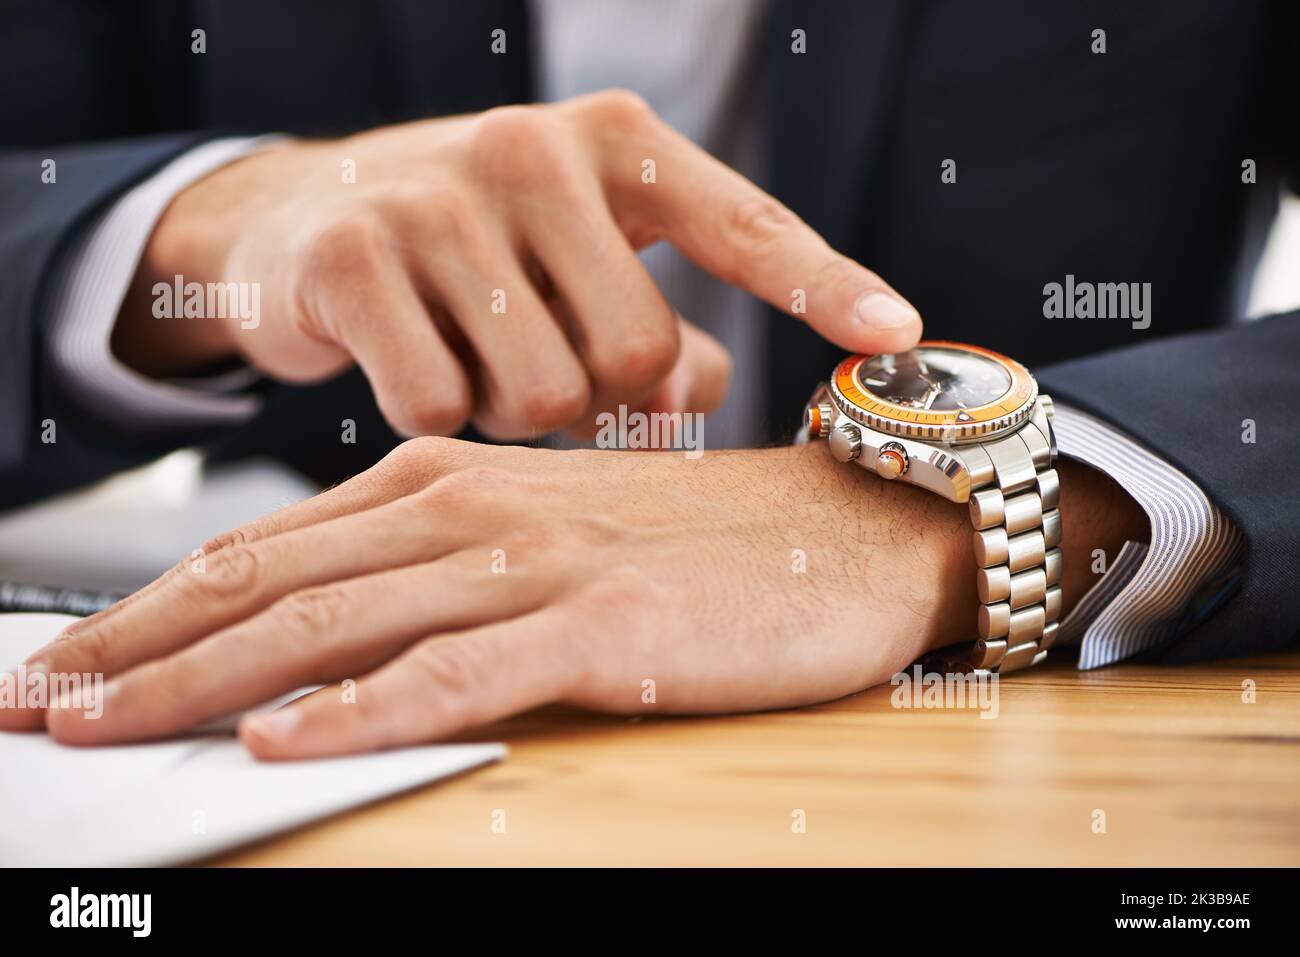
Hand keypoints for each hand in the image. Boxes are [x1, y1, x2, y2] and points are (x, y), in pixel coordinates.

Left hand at [2, 439, 1142, 756]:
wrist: (841, 524)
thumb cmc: (692, 539)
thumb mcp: (544, 536)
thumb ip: (439, 570)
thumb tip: (329, 638)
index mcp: (450, 484)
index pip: (270, 547)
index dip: (153, 606)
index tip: (68, 664)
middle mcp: (474, 508)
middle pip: (274, 582)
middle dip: (139, 646)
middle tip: (35, 703)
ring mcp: (536, 561)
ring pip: (341, 625)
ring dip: (209, 678)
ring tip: (108, 725)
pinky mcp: (604, 618)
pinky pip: (462, 671)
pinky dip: (366, 706)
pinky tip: (289, 739)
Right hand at [113, 90, 921, 438]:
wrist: (303, 217)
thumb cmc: (481, 253)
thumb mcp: (582, 260)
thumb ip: (663, 326)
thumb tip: (706, 391)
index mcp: (617, 143)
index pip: (741, 220)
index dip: (824, 282)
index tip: (900, 332)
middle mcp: (535, 151)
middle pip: (636, 356)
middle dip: (603, 398)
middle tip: (551, 364)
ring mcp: (438, 200)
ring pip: (539, 397)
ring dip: (516, 412)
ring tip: (476, 353)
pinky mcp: (352, 259)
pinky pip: (438, 407)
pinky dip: (435, 414)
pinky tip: (407, 360)